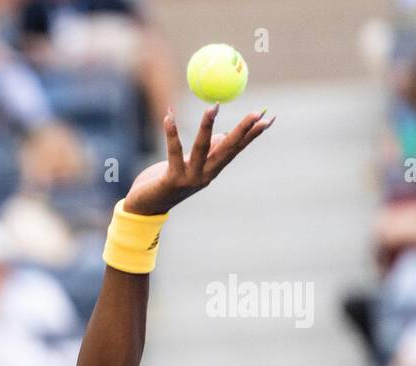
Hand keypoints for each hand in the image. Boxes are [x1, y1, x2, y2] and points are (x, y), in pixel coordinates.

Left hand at [124, 104, 274, 216]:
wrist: (146, 208)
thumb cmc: (168, 181)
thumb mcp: (190, 164)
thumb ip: (206, 152)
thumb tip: (222, 135)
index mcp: (212, 170)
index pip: (237, 149)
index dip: (253, 134)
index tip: (269, 118)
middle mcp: (205, 175)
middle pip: (227, 149)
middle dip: (243, 131)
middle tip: (258, 112)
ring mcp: (190, 178)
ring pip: (201, 149)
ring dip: (207, 126)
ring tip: (213, 107)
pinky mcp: (172, 179)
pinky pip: (173, 152)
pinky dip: (172, 133)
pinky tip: (169, 116)